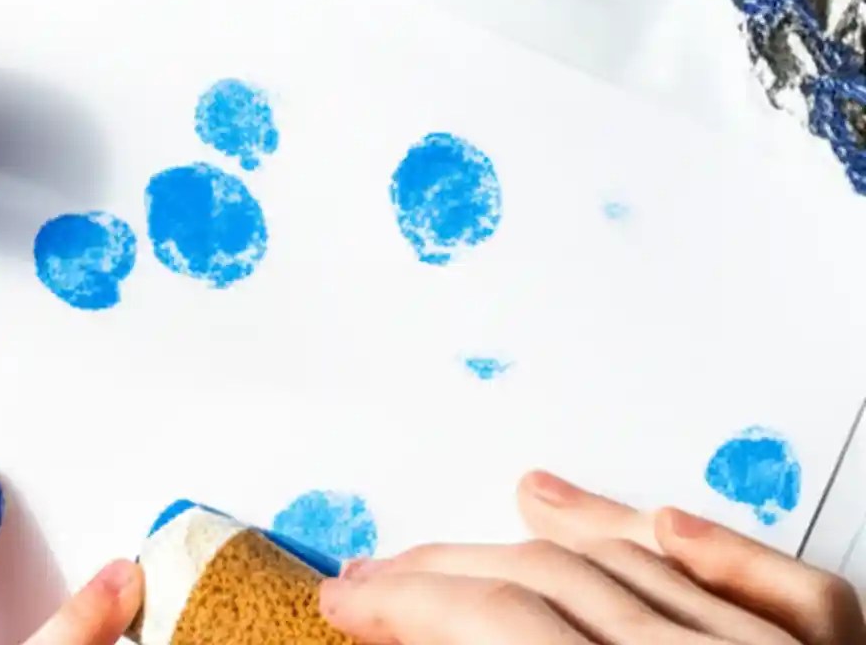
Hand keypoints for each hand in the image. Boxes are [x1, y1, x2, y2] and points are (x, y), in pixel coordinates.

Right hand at [320, 471, 865, 643]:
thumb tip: (416, 634)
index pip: (493, 624)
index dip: (403, 602)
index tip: (344, 601)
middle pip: (552, 584)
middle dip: (444, 570)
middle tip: (377, 576)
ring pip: (651, 565)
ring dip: (562, 531)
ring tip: (507, 502)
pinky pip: (789, 593)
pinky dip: (723, 551)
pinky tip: (668, 520)